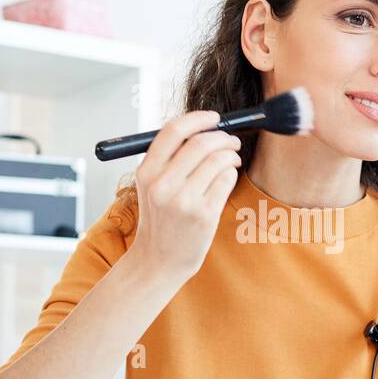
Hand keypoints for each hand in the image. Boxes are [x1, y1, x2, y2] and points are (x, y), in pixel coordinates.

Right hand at [128, 110, 242, 282]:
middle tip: (231, 141)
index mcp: (146, 172)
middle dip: (223, 137)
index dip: (198, 119)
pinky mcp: (204, 215)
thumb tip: (202, 128)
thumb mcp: (151, 186)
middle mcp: (163, 185)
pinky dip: (231, 174)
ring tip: (231, 161)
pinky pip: (226, 180)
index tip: (213, 117)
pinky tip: (226, 180)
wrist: (158, 260)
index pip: (173, 131)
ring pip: (218, 160)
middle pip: (201, 143)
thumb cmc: (160, 220)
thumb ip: (169, 158)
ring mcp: (184, 201)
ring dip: (231, 155)